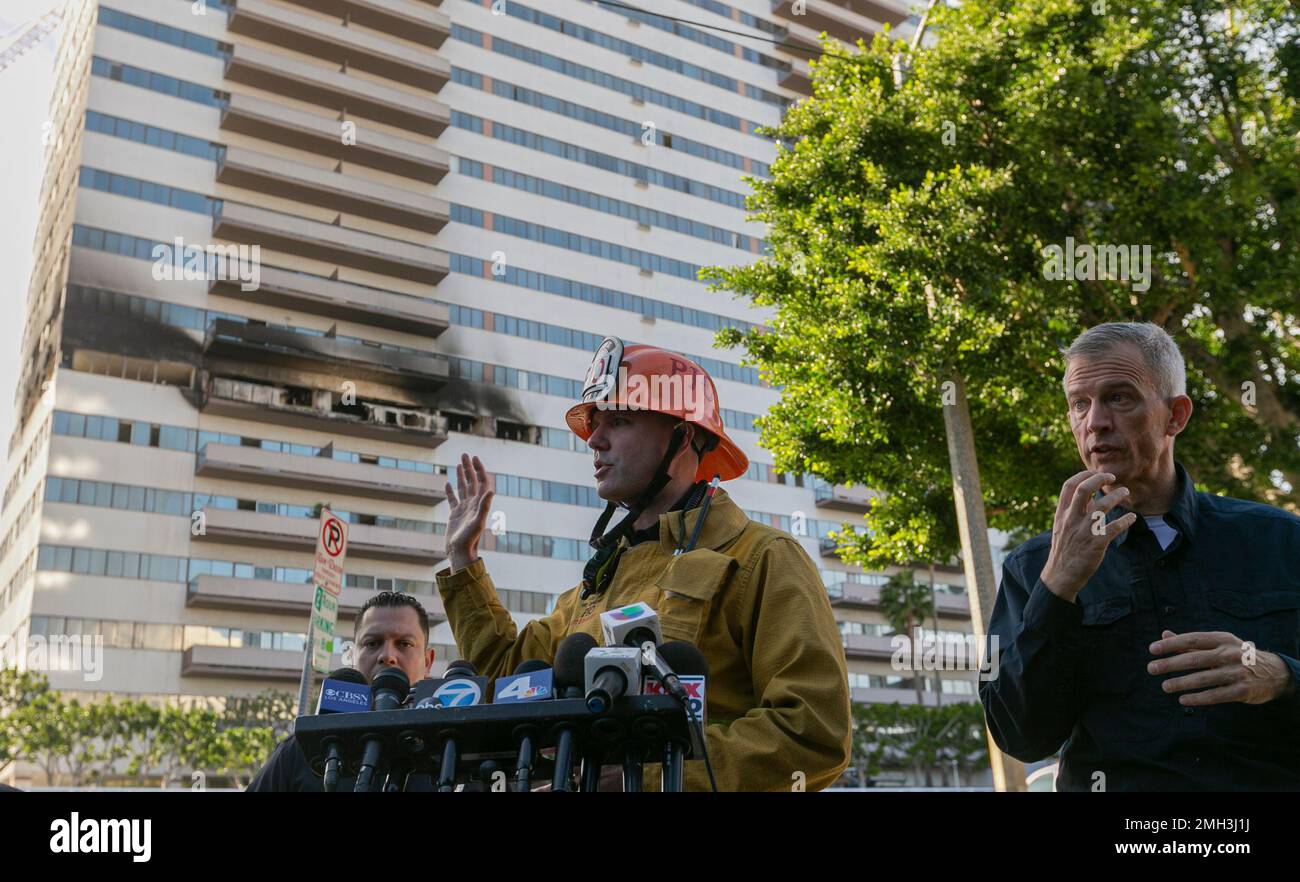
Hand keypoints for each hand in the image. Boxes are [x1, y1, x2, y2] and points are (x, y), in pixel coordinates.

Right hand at [444, 453, 493, 572]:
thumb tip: (491, 491)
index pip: (481, 482)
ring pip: (462, 488)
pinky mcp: (454, 515)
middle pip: (471, 481)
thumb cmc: (470, 540)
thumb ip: (484, 506)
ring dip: (460, 476)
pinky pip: (452, 500)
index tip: (474, 458)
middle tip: (464, 454)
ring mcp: (463, 509)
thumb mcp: (478, 522)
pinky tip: (447, 483)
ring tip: (458, 464)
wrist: (460, 553)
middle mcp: (472, 504)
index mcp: (479, 504)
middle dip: (468, 468)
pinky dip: (450, 491)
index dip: (479, 469)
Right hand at [1039, 470, 1136, 601]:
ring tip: (1126, 492)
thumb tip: (1090, 495)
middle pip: (1083, 490)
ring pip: (1101, 506)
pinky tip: (1132, 518)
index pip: (1069, 486)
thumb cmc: (1064, 549)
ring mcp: (1083, 531)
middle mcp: (1071, 519)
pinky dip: (1126, 520)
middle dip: (1099, 479)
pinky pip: (1114, 527)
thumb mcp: (1062, 527)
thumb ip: (1074, 510)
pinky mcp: (1095, 543)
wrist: (1060, 575)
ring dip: (1116, 496)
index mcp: (1061, 514)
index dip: (1084, 475)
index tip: (1096, 473)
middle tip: (1113, 477)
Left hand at [1148, 629, 1296, 704]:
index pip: (1192, 639)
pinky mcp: (1242, 690)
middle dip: (1171, 664)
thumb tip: (1164, 634)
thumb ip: (1190, 642)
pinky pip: (1216, 695)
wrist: (1273, 673)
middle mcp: (1230, 654)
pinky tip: (1183, 699)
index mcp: (1222, 639)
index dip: (1171, 644)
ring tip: (1165, 686)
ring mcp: (1237, 672)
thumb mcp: (1218, 644)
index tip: (1152, 649)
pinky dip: (1198, 698)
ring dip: (1181, 683)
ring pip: (1204, 678)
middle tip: (1152, 669)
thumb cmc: (1237, 656)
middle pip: (1195, 659)